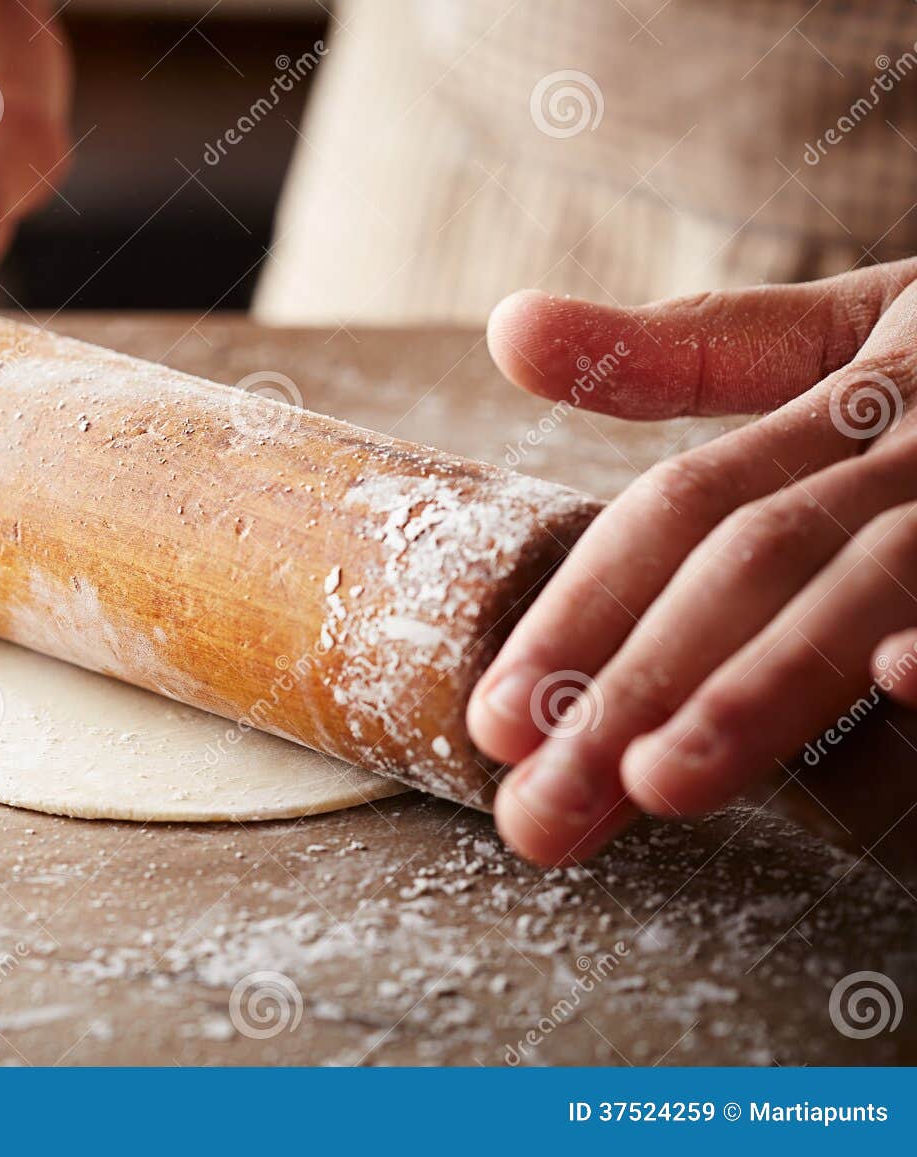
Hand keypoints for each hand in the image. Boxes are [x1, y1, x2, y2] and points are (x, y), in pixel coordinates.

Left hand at [467, 261, 916, 864]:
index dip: (581, 610)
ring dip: (771, 685)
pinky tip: (905, 684)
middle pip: (754, 561)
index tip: (492, 718)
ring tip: (660, 778)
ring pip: (873, 580)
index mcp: (854, 401)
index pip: (682, 510)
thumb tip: (507, 327)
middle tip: (539, 809)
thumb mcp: (855, 334)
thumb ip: (692, 350)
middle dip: (638, 685)